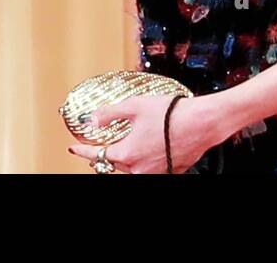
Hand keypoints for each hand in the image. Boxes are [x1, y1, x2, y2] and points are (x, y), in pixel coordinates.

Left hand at [67, 93, 219, 173]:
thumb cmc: (172, 114)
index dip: (83, 151)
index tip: (74, 148)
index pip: (97, 155)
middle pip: (115, 164)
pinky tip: (151, 146)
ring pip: (133, 169)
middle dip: (107, 154)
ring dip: (126, 159)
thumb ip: (110, 113)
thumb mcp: (135, 106)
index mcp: (127, 154)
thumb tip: (93, 118)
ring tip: (128, 144)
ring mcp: (156, 172)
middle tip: (103, 145)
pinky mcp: (170, 171)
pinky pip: (152, 168)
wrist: (202, 122)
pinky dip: (146, 160)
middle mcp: (139, 168)